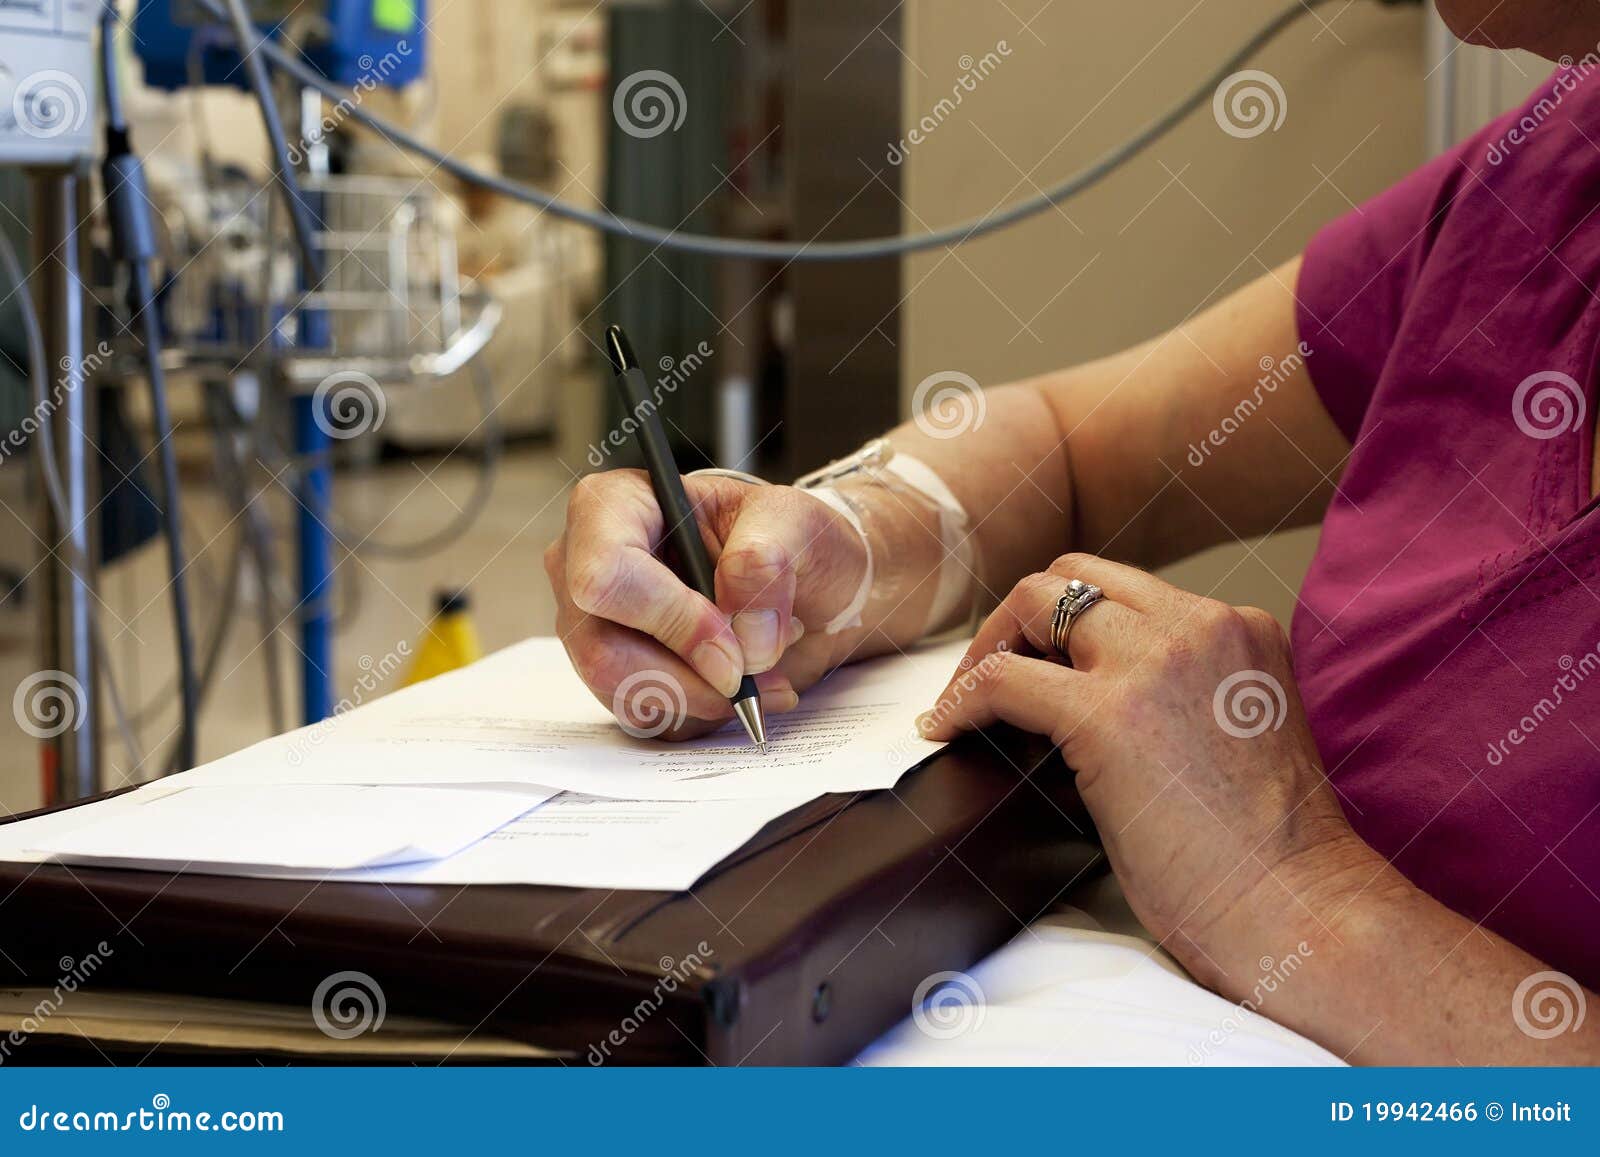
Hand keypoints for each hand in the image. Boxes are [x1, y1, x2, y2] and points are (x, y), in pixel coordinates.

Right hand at [546, 471, 869, 738]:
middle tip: (753, 674)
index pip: (605, 574)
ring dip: (703, 698)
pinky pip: (642, 715)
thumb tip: (742, 633)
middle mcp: (587, 564)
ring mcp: (595, 624)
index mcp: (616, 504)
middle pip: (602, 649)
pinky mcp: (617, 673)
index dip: (670, 620)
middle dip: (690, 676)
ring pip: (619, 691)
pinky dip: (701, 712)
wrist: (810, 587)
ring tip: (762, 673)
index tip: (733, 647)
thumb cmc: (789, 540)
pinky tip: (738, 687)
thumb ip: (766, 563)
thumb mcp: (795, 524)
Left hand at [920, 553, 1363, 985]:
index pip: (1128, 590)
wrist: (1298, 909)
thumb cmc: (1272, 854)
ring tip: (965, 697)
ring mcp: (1154, 662)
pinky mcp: (1108, 714)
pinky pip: (1003, 680)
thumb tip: (1089, 692)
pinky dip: (963, 698)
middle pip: (1076, 576)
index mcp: (1241, 628)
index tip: (1037, 664)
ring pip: (1035, 602)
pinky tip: (945, 730)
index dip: (1068, 623)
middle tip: (989, 672)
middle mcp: (1202, 625)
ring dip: (989, 646)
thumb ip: (1183, 690)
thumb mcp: (1237, 730)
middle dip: (1022, 617)